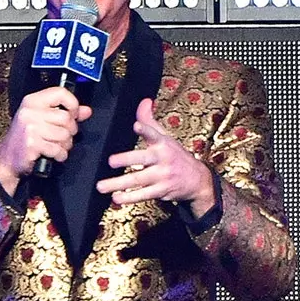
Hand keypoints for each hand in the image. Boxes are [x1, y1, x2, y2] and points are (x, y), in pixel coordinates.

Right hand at [0, 85, 92, 191]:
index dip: (73, 104)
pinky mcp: (32, 143)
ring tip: (55, 146)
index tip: (74, 114)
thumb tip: (87, 111)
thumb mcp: (43, 120)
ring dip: (65, 145)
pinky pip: (58, 149)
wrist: (8, 158)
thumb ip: (66, 113)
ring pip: (65, 135)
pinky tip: (51, 154)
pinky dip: (59, 155)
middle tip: (61, 136)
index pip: (61, 93)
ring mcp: (30, 127)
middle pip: (67, 118)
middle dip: (70, 131)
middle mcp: (30, 111)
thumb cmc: (26, 138)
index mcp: (33, 101)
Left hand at [96, 98, 215, 215]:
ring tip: (102, 186)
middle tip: (111, 162)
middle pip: (142, 159)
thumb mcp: (165, 137)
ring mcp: (162, 176)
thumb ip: (149, 121)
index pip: (154, 134)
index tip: (137, 126)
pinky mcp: (162, 191)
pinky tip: (116, 198)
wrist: (197, 180)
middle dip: (126, 160)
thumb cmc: (176, 156)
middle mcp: (163, 159)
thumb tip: (144, 101)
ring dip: (119, 184)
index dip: (146, 130)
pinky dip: (129, 197)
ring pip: (138, 180)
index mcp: (163, 143)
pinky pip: (143, 195)